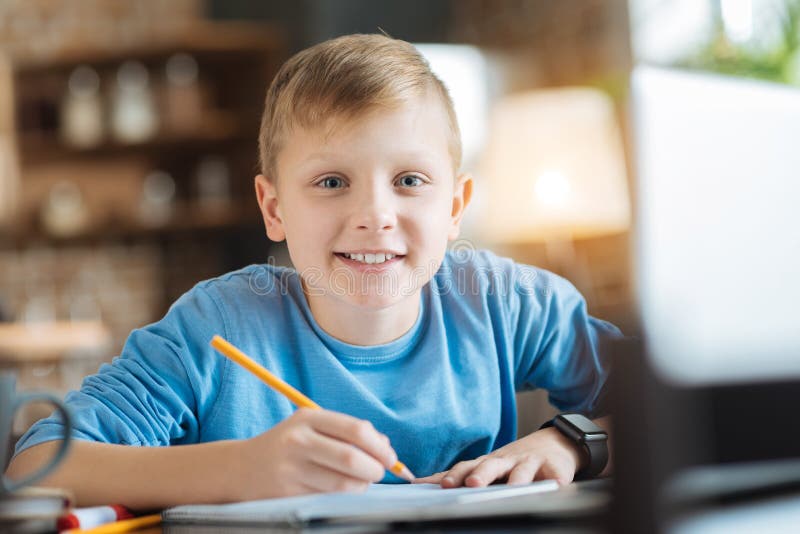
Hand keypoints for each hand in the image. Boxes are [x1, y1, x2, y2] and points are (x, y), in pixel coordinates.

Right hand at [233, 408, 397, 499]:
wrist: (242, 468)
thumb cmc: (289, 445)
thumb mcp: (312, 427)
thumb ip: (347, 432)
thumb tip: (385, 446)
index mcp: (308, 418)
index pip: (355, 430)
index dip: (379, 446)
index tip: (390, 456)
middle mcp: (298, 441)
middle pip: (351, 459)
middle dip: (375, 469)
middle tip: (379, 472)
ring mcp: (291, 468)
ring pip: (342, 484)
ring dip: (361, 486)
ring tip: (361, 482)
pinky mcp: (287, 493)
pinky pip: (328, 498)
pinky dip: (344, 497)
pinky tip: (342, 490)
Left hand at [414, 427, 584, 487]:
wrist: (555, 444)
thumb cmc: (515, 461)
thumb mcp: (488, 466)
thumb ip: (459, 475)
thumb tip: (420, 483)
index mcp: (488, 463)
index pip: (467, 468)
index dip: (454, 476)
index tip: (440, 485)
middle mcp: (507, 461)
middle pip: (491, 466)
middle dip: (481, 475)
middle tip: (472, 484)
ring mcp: (530, 463)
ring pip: (522, 472)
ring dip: (516, 479)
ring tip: (513, 488)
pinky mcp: (554, 468)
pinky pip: (555, 475)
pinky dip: (555, 480)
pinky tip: (555, 485)